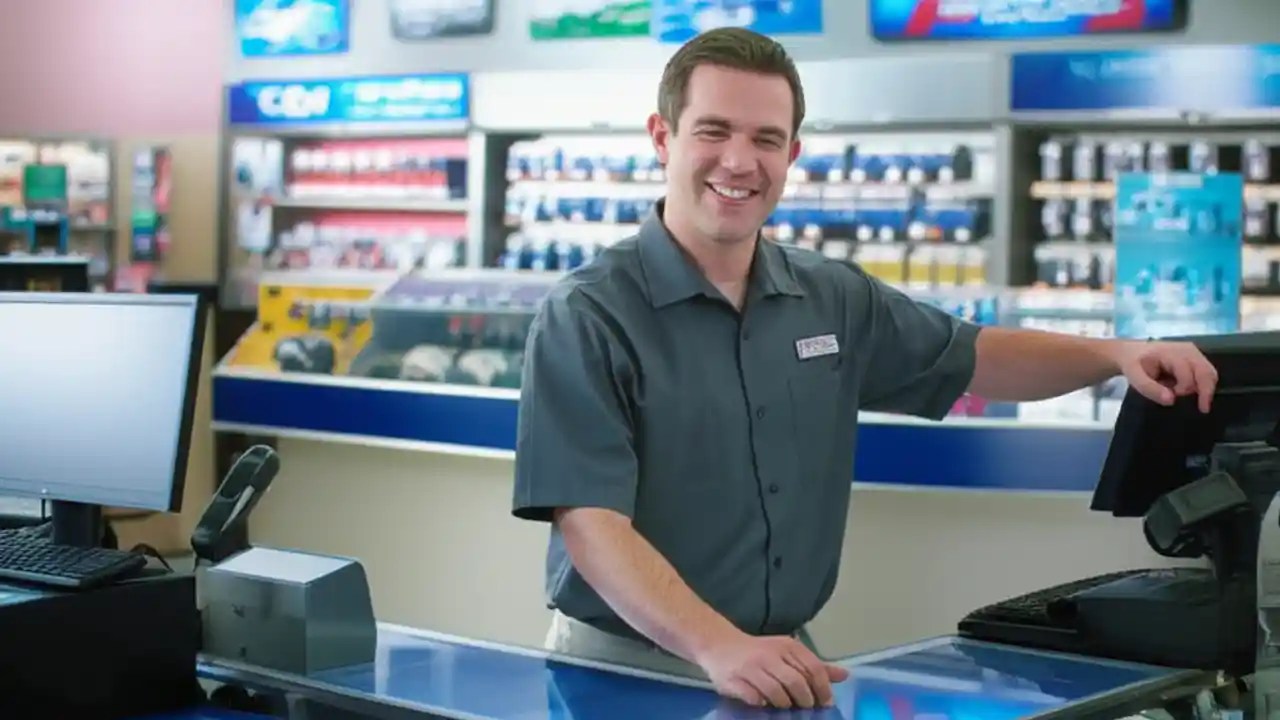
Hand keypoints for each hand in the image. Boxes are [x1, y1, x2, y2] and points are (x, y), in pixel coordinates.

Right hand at [696, 631, 849, 708]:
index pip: (813, 668)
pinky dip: (762, 704)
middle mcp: (769, 655)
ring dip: (784, 704)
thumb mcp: (788, 653)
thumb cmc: (759, 652)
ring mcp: (751, 668)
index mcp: (786, 646)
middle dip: (805, 700)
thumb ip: (814, 666)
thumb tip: (844, 676)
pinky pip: (755, 699)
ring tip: (785, 706)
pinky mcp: (734, 681)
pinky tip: (763, 703)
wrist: (720, 645)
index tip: (825, 702)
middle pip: (797, 683)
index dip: (823, 688)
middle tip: (806, 708)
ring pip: (777, 693)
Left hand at [1115, 340, 1217, 412]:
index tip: (1172, 398)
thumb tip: (1171, 400)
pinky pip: (1207, 373)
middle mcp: (1188, 350)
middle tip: (1199, 408)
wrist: (1132, 352)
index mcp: (1172, 353)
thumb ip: (1150, 389)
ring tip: (1189, 398)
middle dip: (1204, 392)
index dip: (1183, 390)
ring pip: (1210, 374)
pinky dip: (1202, 384)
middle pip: (1207, 373)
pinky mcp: (1196, 356)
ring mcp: (1194, 352)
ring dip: (1203, 389)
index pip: (1188, 375)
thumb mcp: (1134, 376)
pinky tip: (1189, 391)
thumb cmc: (1134, 364)